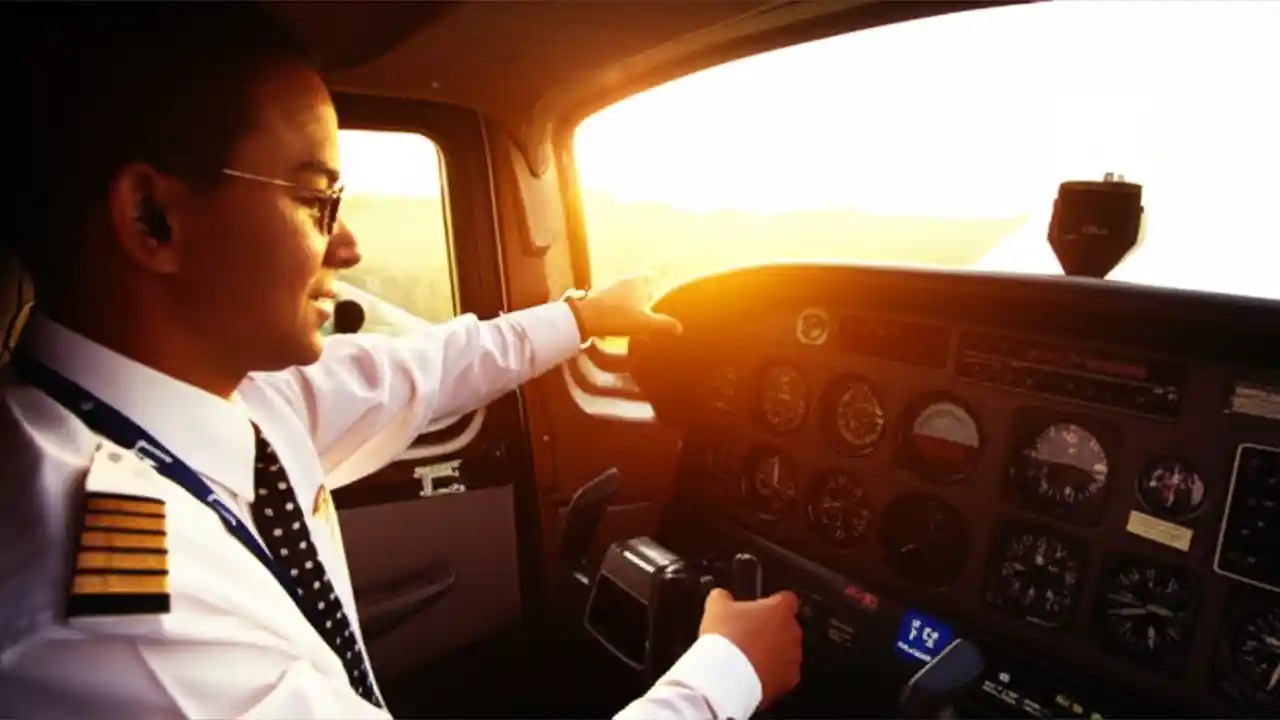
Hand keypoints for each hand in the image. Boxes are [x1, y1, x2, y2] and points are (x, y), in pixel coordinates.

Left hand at [571, 276, 681, 338]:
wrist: (584, 318)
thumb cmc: (616, 318)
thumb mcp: (643, 324)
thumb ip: (662, 324)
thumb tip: (679, 327)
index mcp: (640, 284)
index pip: (657, 274)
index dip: (665, 268)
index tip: (674, 258)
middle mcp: (627, 281)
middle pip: (643, 280)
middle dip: (650, 284)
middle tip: (658, 285)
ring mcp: (613, 287)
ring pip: (630, 288)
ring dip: (636, 295)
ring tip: (642, 304)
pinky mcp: (602, 296)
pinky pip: (619, 297)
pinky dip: (625, 302)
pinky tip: (624, 314)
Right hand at [699, 588, 801, 709]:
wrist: (727, 677)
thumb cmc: (726, 638)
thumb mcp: (717, 607)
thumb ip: (723, 596)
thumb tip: (721, 596)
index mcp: (780, 610)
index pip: (786, 600)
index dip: (772, 604)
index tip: (759, 609)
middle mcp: (792, 632)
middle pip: (786, 627)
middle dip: (771, 630)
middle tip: (748, 634)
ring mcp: (793, 658)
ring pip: (786, 651)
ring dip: (772, 652)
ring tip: (748, 657)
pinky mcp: (789, 680)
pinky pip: (783, 673)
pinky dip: (772, 673)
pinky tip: (753, 673)